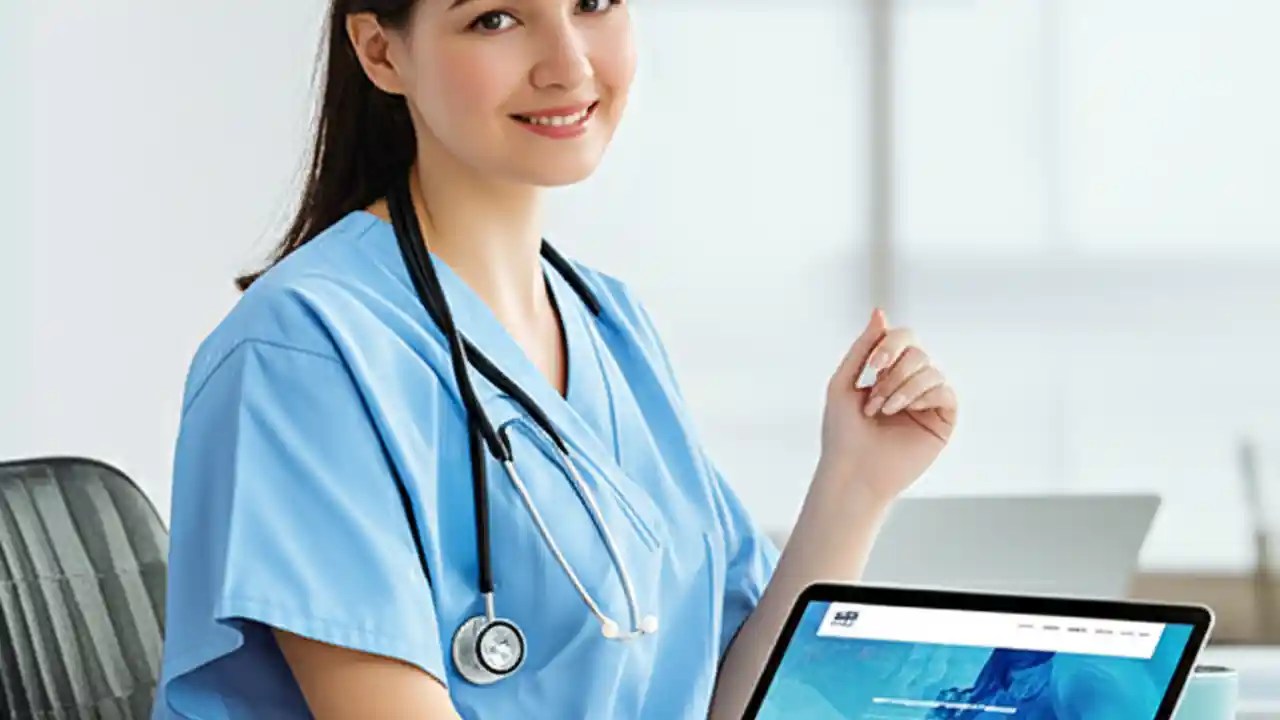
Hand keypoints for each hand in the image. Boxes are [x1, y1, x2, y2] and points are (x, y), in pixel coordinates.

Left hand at [818, 308, 957, 502]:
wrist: (852, 472)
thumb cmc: (842, 432)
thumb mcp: (843, 382)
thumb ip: (863, 347)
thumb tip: (881, 311)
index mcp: (887, 374)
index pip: (902, 338)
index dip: (890, 344)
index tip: (873, 365)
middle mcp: (910, 385)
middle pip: (918, 352)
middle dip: (894, 372)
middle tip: (874, 400)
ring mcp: (927, 403)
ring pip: (931, 370)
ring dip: (903, 387)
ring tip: (884, 410)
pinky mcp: (942, 421)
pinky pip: (945, 391)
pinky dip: (923, 395)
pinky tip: (905, 411)